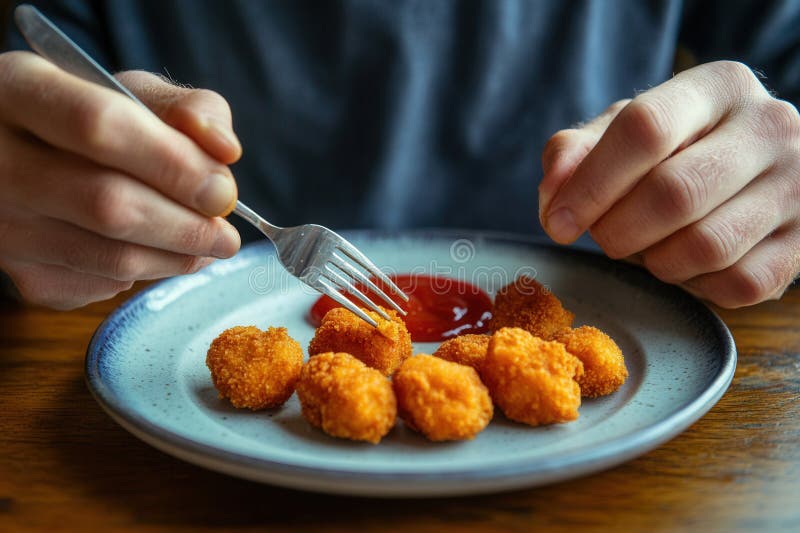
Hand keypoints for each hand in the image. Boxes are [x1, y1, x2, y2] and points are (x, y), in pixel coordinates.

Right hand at [0, 51, 241, 308]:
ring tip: (206, 246)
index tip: (223, 193)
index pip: (101, 128)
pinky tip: (151, 251)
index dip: (174, 165)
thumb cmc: (90, 117)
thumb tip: (226, 153)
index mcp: (19, 88)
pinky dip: (139, 275)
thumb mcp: (133, 93)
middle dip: (186, 227)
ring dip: (174, 258)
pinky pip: (96, 286)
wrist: (23, 154)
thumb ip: (189, 111)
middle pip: (107, 205)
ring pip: (107, 257)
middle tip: (226, 237)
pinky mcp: (13, 271)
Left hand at [540, 61, 799, 307]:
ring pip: (706, 246)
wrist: (755, 172)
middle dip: (618, 230)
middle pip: (673, 193)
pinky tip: (687, 263)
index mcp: (718, 87)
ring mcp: (797, 185)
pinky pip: (736, 284)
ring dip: (656, 262)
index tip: (558, 223)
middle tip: (605, 237)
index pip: (645, 128)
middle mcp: (770, 127)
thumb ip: (577, 153)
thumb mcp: (622, 134)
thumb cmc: (673, 150)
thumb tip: (554, 192)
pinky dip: (695, 285)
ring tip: (648, 246)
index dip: (590, 184)